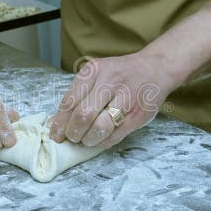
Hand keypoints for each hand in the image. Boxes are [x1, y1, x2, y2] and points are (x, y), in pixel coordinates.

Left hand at [49, 53, 172, 149]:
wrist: (155, 68)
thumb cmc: (119, 74)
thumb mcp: (97, 73)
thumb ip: (78, 94)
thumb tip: (56, 122)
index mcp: (94, 70)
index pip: (70, 101)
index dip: (60, 122)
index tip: (55, 134)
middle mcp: (111, 81)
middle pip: (84, 115)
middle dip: (73, 132)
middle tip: (71, 138)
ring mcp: (127, 98)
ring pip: (100, 127)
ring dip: (88, 139)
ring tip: (85, 140)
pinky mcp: (139, 114)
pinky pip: (116, 135)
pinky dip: (103, 142)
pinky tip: (98, 141)